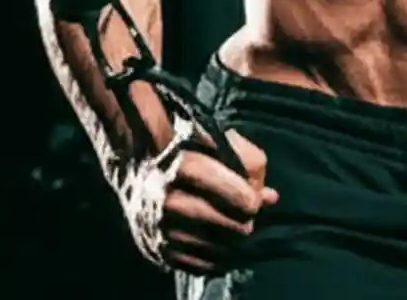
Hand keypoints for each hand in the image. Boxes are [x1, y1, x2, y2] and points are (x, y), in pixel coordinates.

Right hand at [160, 129, 278, 275]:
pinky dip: (216, 257)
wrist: (136, 171)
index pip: (228, 190)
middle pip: (229, 225)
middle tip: (244, 212)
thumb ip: (248, 160)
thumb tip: (269, 197)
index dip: (248, 197)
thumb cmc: (185, 151)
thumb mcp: (215, 139)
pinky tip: (219, 241)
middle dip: (244, 220)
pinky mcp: (157, 250)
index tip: (253, 198)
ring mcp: (160, 229)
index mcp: (181, 165)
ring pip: (219, 249)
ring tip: (232, 224)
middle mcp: (166, 200)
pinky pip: (201, 266)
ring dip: (232, 239)